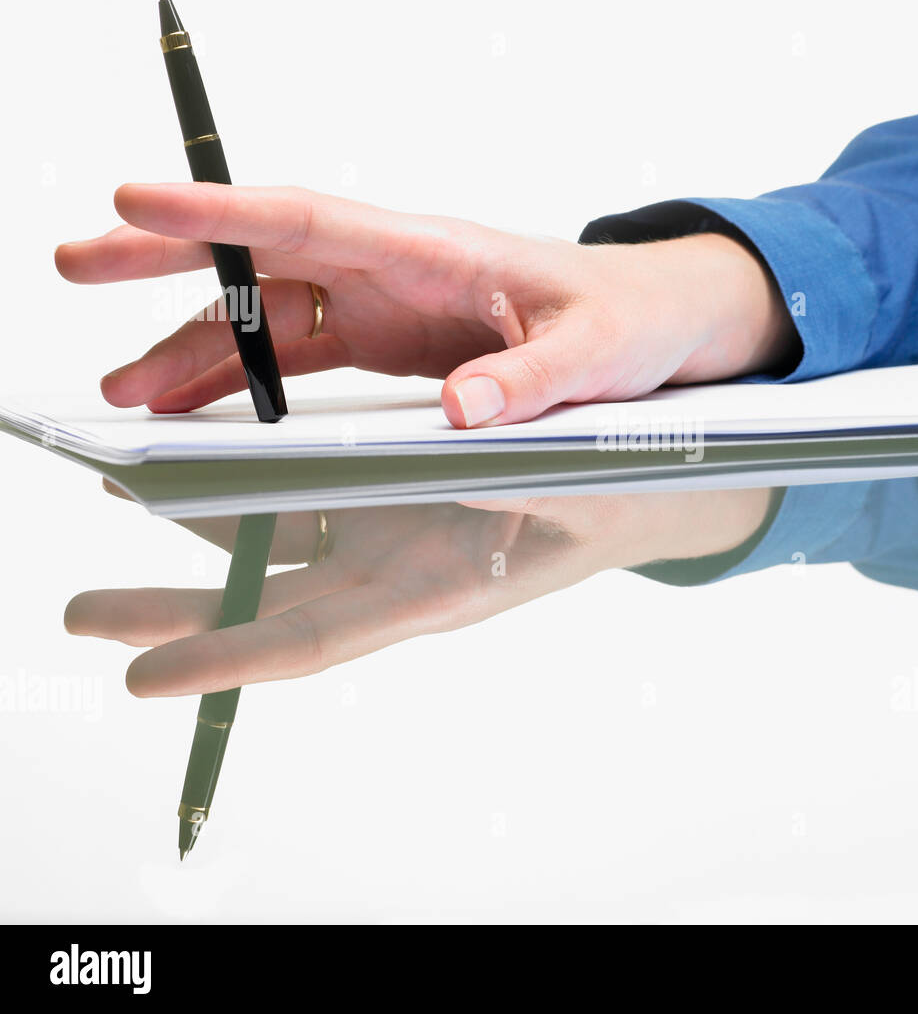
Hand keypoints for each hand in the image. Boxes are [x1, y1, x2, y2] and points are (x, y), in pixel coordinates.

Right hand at [55, 184, 795, 426]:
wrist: (651, 328)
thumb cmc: (629, 323)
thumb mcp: (597, 355)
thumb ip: (533, 381)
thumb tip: (462, 411)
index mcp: (438, 253)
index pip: (313, 219)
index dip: (225, 212)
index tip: (138, 199)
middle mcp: (396, 271)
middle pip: (265, 253)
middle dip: (171, 258)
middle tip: (76, 260)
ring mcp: (387, 308)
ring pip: (268, 315)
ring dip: (195, 347)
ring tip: (124, 392)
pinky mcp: (391, 345)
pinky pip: (300, 358)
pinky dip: (243, 381)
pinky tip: (194, 409)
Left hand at [64, 487, 775, 695]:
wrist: (621, 489)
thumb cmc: (608, 498)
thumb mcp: (576, 488)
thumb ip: (517, 478)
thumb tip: (466, 449)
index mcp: (438, 590)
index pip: (320, 637)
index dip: (233, 658)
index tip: (148, 678)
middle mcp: (396, 572)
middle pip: (270, 604)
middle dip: (177, 615)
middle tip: (84, 617)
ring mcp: (385, 534)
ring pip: (273, 547)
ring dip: (191, 538)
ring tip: (107, 521)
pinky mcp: (383, 499)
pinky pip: (296, 500)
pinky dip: (236, 489)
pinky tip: (181, 472)